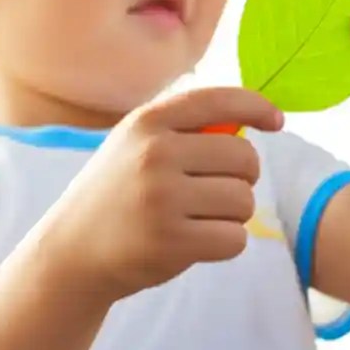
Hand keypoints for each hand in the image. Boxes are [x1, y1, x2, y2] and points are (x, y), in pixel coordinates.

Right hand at [40, 88, 283, 301]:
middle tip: (216, 191)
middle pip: (244, 157)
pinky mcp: (171, 241)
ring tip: (200, 219)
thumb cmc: (118, 192)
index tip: (276, 121)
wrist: (72, 250)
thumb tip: (253, 118)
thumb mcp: (135, 144)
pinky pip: (234, 238)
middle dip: (242, 178)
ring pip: (243, 200)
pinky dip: (226, 243)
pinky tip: (197, 242)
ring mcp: (162, 198)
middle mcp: (155, 153)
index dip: (257, 107)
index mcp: (148, 122)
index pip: (219, 100)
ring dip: (234, 214)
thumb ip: (184, 128)